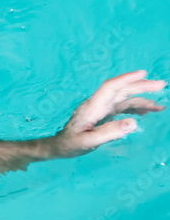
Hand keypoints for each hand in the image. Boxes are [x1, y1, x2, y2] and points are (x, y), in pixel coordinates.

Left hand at [50, 70, 165, 156]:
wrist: (60, 146)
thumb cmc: (71, 144)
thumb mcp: (88, 142)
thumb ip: (109, 133)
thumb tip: (133, 124)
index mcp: (92, 107)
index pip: (110, 88)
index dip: (126, 79)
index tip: (143, 73)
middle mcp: (97, 104)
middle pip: (121, 90)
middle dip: (141, 86)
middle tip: (162, 85)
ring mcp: (101, 109)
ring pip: (124, 99)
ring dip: (142, 100)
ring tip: (160, 107)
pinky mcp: (104, 114)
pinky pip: (122, 107)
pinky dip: (135, 108)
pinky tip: (146, 112)